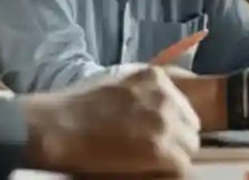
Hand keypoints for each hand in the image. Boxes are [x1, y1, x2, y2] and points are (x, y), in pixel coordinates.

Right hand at [22, 67, 199, 173]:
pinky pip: (180, 168)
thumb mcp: (118, 83)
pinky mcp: (160, 148)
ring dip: (172, 158)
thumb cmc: (77, 108)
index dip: (172, 125)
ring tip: (146, 162)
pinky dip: (166, 173)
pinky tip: (145, 170)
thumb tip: (161, 111)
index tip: (157, 135)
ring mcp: (165, 121)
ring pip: (189, 148)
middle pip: (190, 127)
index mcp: (155, 77)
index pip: (183, 107)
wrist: (58, 126)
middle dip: (176, 141)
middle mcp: (166, 96)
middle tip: (152, 153)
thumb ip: (144, 92)